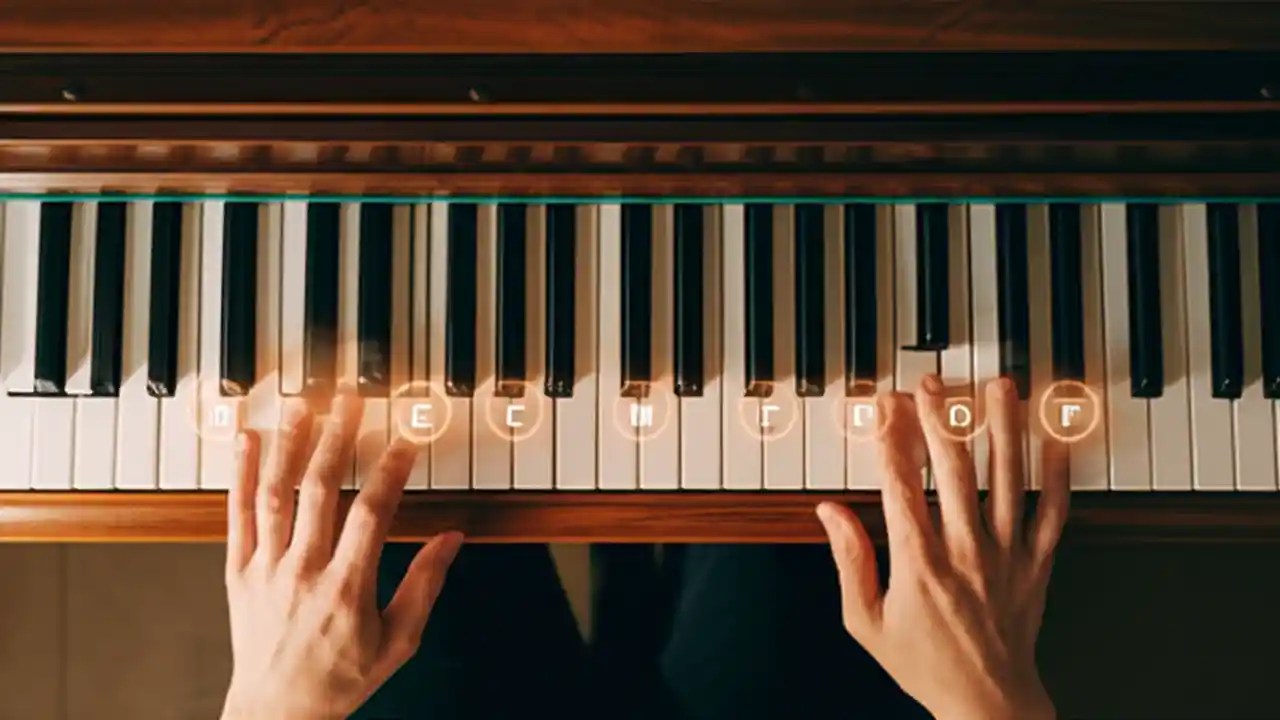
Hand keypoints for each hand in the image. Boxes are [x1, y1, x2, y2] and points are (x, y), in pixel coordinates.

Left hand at [221, 388, 463, 719]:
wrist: (276, 712)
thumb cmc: (339, 679)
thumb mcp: (398, 641)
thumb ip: (424, 585)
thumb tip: (451, 539)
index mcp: (346, 588)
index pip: (371, 514)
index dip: (390, 472)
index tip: (404, 440)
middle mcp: (302, 571)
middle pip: (320, 491)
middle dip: (338, 439)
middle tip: (351, 401)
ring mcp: (266, 569)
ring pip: (275, 494)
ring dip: (290, 444)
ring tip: (303, 404)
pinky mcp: (238, 571)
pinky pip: (237, 515)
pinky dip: (240, 474)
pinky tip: (248, 438)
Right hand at [817, 376, 1066, 719]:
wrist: (988, 703)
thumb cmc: (924, 663)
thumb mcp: (865, 621)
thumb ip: (849, 561)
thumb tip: (830, 512)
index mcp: (918, 564)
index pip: (900, 486)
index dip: (890, 439)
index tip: (884, 406)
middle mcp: (965, 552)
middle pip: (955, 470)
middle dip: (942, 418)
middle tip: (934, 382)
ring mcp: (1006, 555)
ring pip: (1008, 479)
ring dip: (1003, 427)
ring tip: (998, 387)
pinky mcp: (1038, 563)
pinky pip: (1054, 510)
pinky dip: (1057, 472)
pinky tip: (1055, 436)